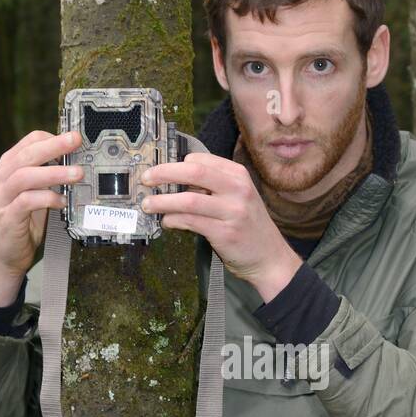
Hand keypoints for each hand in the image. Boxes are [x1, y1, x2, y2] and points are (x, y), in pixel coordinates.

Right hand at [0, 129, 83, 304]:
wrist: (7, 253)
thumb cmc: (25, 220)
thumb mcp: (37, 192)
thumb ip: (49, 176)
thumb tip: (77, 161)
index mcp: (9, 167)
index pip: (29, 142)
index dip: (52, 138)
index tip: (74, 139)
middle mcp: (2, 178)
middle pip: (28, 154)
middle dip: (55, 146)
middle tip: (76, 141)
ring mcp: (2, 197)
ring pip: (25, 176)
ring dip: (54, 173)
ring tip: (77, 173)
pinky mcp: (7, 216)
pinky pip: (27, 201)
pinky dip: (47, 198)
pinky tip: (62, 201)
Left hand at [140, 154, 302, 301]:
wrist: (269, 257)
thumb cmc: (248, 226)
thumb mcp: (238, 197)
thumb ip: (212, 187)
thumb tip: (175, 182)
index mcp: (238, 175)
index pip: (201, 159)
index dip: (175, 163)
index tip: (159, 170)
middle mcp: (237, 189)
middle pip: (193, 172)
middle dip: (164, 173)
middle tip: (146, 179)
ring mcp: (232, 211)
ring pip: (188, 199)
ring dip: (162, 202)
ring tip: (148, 205)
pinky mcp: (224, 232)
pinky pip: (190, 221)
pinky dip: (173, 220)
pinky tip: (166, 221)